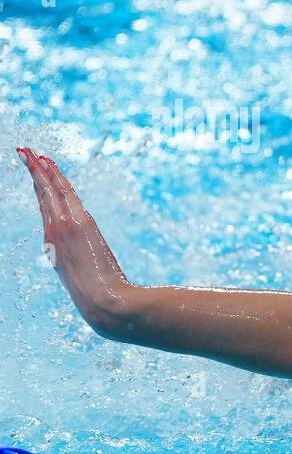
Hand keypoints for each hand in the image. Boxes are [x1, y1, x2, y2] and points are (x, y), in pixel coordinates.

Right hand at [17, 149, 133, 331]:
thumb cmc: (97, 294)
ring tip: (32, 152)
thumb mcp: (83, 273)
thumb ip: (80, 257)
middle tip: (24, 151)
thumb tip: (84, 250)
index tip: (35, 172)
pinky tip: (47, 164)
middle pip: (43, 195)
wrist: (103, 302)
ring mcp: (64, 227)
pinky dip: (52, 177)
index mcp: (54, 243)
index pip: (46, 207)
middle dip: (34, 172)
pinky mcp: (76, 224)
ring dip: (41, 169)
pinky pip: (61, 194)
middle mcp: (55, 231)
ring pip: (50, 190)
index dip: (40, 188)